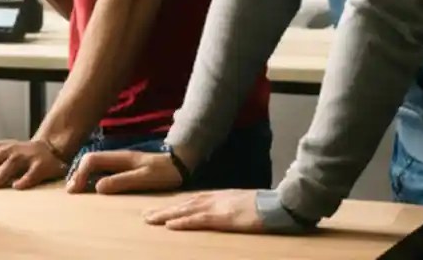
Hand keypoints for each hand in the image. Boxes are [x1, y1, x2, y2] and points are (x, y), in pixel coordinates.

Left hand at [0, 139, 66, 189]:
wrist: (49, 151)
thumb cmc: (19, 158)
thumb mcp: (2, 155)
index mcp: (1, 147)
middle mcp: (13, 149)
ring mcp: (28, 156)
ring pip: (12, 163)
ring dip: (0, 173)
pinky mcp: (42, 165)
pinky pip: (33, 172)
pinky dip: (24, 179)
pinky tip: (17, 187)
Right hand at [65, 150, 182, 193]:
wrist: (180, 163)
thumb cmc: (164, 172)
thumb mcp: (144, 178)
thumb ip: (122, 181)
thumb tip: (97, 187)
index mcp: (120, 158)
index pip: (91, 160)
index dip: (80, 173)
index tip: (75, 190)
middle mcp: (116, 156)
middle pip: (88, 159)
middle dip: (76, 173)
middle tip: (71, 191)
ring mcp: (120, 160)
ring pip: (94, 163)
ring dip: (83, 174)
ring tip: (77, 189)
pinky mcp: (123, 166)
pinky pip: (101, 167)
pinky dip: (91, 175)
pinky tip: (91, 185)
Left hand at [144, 190, 264, 232]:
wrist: (277, 204)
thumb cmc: (263, 206)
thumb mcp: (240, 202)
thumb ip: (226, 205)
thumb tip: (218, 211)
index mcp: (218, 196)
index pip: (190, 200)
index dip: (173, 205)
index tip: (159, 209)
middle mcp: (213, 199)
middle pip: (183, 204)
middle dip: (163, 210)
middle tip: (145, 216)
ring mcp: (217, 207)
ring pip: (185, 210)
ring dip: (166, 215)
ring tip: (150, 220)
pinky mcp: (222, 218)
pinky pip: (199, 220)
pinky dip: (183, 222)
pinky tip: (171, 226)